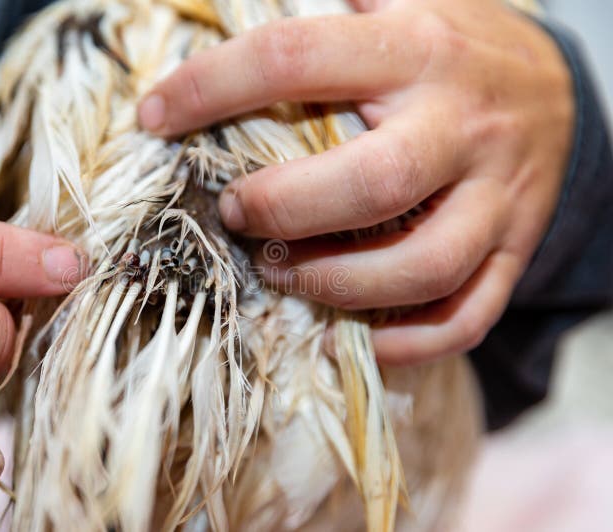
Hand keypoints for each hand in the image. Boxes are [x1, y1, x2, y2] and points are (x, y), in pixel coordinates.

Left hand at [138, 0, 573, 362]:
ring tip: (280, 274)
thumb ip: (329, 13)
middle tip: (232, 212)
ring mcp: (496, 200)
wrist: (559, 92)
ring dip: (334, 285)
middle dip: (282, 209)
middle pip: (369, 184)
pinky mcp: (512, 254)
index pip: (296, 59)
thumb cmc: (452, 50)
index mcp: (417, 51)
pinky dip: (402, 344)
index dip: (212, 89)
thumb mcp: (397, 6)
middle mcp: (461, 128)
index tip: (157, 116)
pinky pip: (463, 319)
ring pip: (421, 268)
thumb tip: (224, 9)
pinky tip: (350, 336)